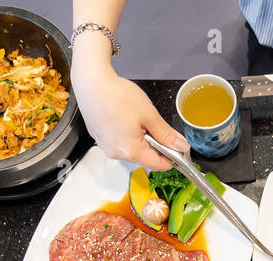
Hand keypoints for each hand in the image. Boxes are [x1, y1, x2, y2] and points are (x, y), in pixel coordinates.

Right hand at [71, 50, 185, 170]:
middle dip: (154, 144)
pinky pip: (119, 141)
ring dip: (140, 138)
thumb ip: (167, 134)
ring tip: (136, 117)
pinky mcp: (99, 138)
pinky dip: (126, 133)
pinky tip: (124, 117)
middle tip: (154, 123)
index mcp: (130, 151)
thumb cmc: (117, 95)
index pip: (158, 165)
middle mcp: (116, 153)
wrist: (91, 81)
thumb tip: (181, 147)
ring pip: (131, 149)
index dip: (171, 157)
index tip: (177, 147)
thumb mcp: (150, 114)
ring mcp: (105, 146)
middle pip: (144, 157)